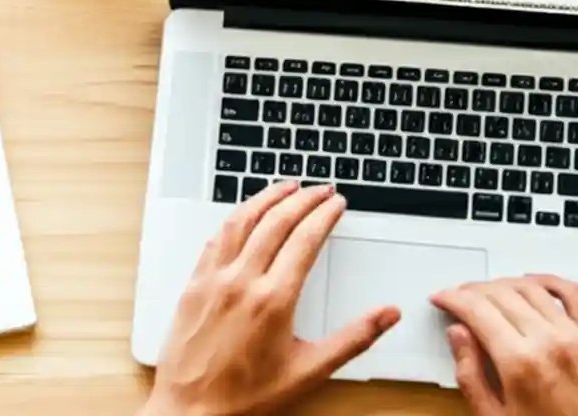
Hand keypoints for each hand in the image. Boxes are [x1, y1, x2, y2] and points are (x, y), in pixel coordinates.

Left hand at [141, 182, 400, 415]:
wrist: (190, 413)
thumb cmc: (245, 398)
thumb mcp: (309, 371)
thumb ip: (353, 338)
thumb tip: (387, 315)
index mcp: (274, 300)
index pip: (305, 239)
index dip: (324, 215)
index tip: (337, 203)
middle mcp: (242, 281)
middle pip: (276, 221)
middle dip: (302, 198)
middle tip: (321, 189)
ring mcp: (214, 280)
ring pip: (241, 221)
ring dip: (266, 198)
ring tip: (286, 186)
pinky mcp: (193, 285)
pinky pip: (216, 239)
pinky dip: (235, 219)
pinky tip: (244, 215)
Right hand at [432, 275, 577, 415]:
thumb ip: (471, 376)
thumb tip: (458, 336)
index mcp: (519, 364)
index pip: (477, 311)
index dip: (454, 299)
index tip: (443, 299)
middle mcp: (548, 342)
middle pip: (501, 295)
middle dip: (473, 291)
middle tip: (460, 297)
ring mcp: (576, 336)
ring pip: (532, 289)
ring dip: (504, 284)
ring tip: (489, 292)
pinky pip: (573, 293)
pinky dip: (549, 280)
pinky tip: (533, 283)